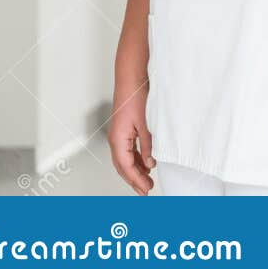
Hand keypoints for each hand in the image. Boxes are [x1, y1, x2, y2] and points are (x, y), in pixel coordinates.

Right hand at [107, 78, 155, 194]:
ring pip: (126, 159)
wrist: (132, 77)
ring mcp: (120, 134)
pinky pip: (129, 150)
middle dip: (134, 179)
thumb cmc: (136, 96)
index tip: (146, 190)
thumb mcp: (146, 123)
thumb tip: (151, 163)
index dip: (136, 180)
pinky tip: (147, 162)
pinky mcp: (125, 129)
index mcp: (118, 139)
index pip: (126, 166)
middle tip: (146, 191)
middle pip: (123, 165)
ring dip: (136, 170)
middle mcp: (116, 138)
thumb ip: (149, 145)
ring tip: (148, 180)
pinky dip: (137, 159)